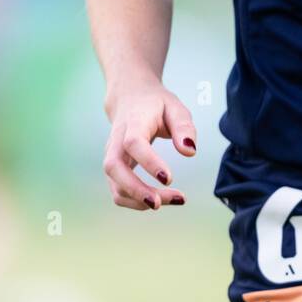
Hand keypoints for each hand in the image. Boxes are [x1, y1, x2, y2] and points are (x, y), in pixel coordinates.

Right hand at [103, 81, 196, 210]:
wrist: (130, 98)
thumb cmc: (156, 105)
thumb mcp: (175, 107)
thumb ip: (184, 127)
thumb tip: (190, 152)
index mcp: (133, 122)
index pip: (133, 143)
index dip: (149, 162)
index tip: (169, 178)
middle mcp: (116, 140)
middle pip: (114, 167)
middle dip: (135, 189)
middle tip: (158, 203)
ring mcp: (111, 156)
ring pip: (115, 184)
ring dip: (138, 200)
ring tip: (171, 200)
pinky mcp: (114, 169)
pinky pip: (118, 191)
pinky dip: (136, 202)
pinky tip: (159, 200)